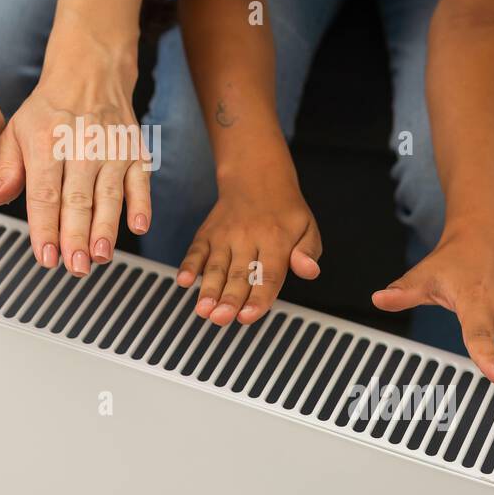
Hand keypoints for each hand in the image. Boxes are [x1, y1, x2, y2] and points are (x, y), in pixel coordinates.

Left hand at [0, 55, 150, 275]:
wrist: (89, 73)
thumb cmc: (49, 110)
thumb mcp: (15, 131)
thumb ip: (5, 168)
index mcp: (46, 141)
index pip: (45, 193)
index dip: (45, 228)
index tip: (45, 256)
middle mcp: (81, 145)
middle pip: (78, 199)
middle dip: (76, 237)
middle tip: (74, 266)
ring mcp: (112, 149)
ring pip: (109, 195)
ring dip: (105, 229)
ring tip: (99, 257)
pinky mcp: (135, 152)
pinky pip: (141, 181)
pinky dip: (142, 204)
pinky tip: (138, 226)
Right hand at [176, 166, 321, 325]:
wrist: (255, 176)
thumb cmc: (283, 209)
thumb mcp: (307, 227)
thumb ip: (309, 251)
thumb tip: (309, 271)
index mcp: (276, 239)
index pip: (268, 274)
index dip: (258, 298)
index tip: (249, 316)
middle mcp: (248, 238)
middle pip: (239, 274)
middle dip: (229, 299)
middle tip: (221, 318)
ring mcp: (224, 236)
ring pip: (216, 266)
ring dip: (208, 289)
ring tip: (203, 310)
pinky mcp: (207, 234)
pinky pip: (196, 250)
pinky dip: (188, 265)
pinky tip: (184, 281)